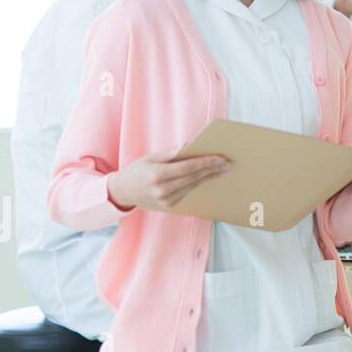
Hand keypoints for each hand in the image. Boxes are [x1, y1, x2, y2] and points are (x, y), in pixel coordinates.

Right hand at [105, 144, 228, 211]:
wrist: (123, 191)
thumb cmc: (138, 170)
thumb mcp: (150, 157)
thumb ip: (169, 153)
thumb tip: (188, 146)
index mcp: (157, 175)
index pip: (187, 168)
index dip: (205, 163)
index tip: (219, 158)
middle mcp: (162, 190)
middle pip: (193, 178)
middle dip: (212, 170)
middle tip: (227, 164)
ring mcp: (166, 200)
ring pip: (193, 186)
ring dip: (209, 178)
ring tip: (222, 170)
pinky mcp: (169, 206)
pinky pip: (188, 192)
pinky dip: (198, 184)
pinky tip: (209, 177)